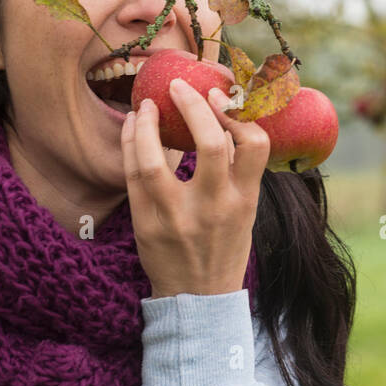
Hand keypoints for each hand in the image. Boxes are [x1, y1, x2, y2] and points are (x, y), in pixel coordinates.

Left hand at [121, 79, 270, 298]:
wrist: (198, 299)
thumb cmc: (224, 245)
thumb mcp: (245, 210)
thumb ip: (237, 170)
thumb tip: (221, 117)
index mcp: (245, 200)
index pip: (256, 145)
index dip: (238, 115)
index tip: (220, 96)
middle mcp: (215, 207)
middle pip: (210, 144)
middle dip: (192, 106)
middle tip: (178, 87)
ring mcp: (178, 218)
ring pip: (156, 161)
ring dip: (146, 125)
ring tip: (143, 106)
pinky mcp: (148, 225)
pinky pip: (133, 177)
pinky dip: (130, 145)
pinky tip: (130, 129)